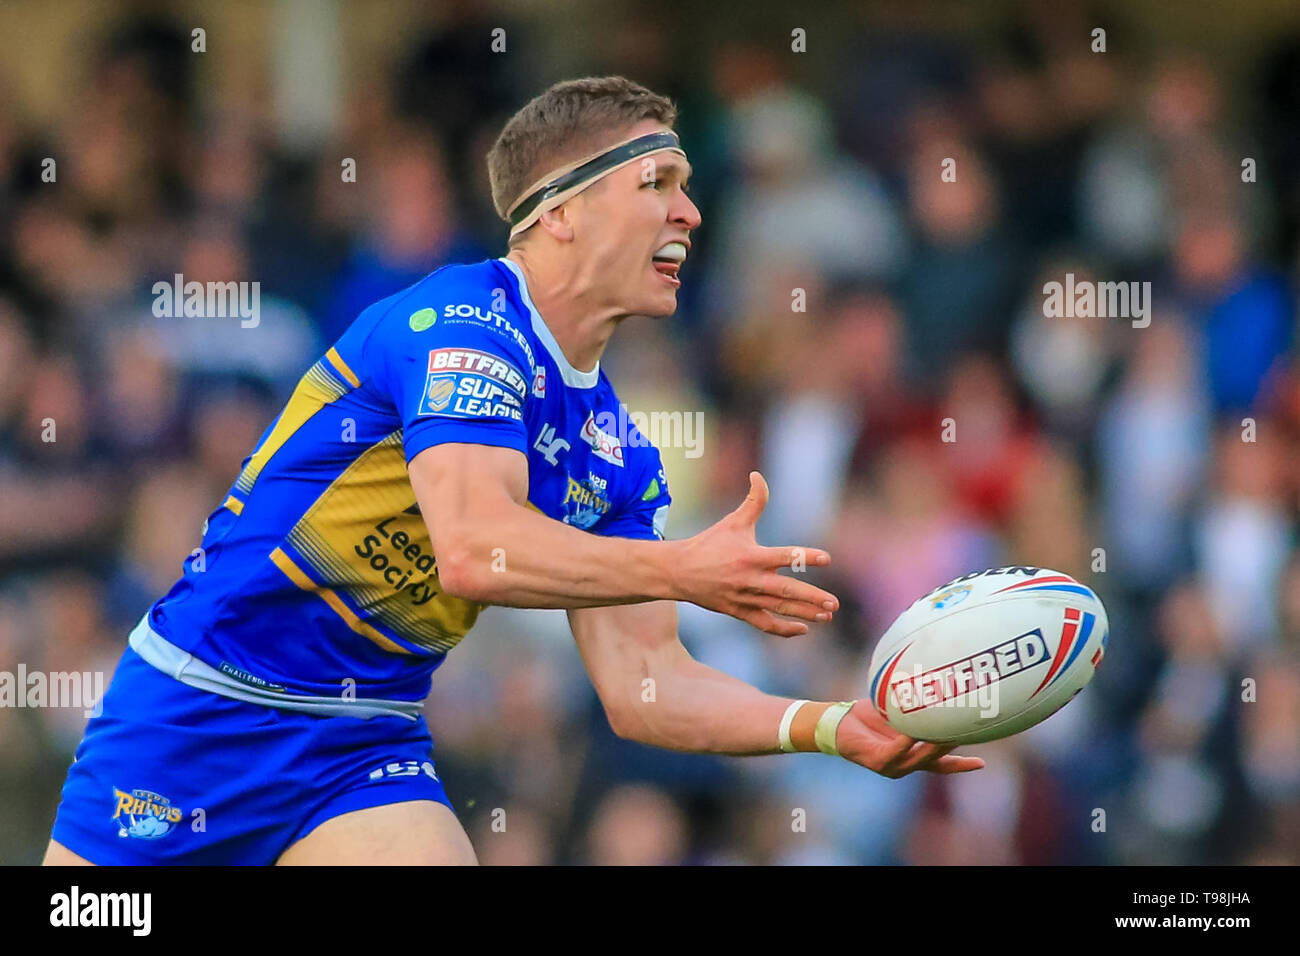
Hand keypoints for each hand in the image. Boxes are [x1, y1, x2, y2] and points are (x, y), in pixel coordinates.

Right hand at [670, 471, 839, 636]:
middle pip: (785, 591)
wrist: (679, 572)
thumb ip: (753, 501)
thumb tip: (758, 475)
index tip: (827, 558)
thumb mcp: (733, 521)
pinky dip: (783, 629)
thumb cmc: (709, 544)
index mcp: (751, 556)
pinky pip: (764, 624)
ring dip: (804, 613)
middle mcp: (750, 579)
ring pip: (779, 609)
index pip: (784, 556)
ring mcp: (745, 598)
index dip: (805, 556)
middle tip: (833, 603)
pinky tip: (803, 629)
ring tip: (827, 615)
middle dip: (811, 598)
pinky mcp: (739, 612)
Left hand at [836, 700, 985, 777]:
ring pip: (921, 758)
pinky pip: (897, 750)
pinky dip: (907, 741)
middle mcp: (904, 765)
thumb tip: (929, 679)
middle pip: (937, 761)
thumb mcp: (893, 711)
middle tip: (971, 736)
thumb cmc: (864, 716)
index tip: (982, 762)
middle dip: (954, 750)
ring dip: (936, 747)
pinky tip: (914, 732)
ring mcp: (893, 766)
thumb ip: (910, 704)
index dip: (961, 764)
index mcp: (910, 755)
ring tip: (951, 734)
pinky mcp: (878, 761)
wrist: (835, 724)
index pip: (941, 764)